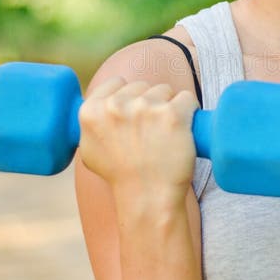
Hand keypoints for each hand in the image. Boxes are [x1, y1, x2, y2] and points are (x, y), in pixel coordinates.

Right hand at [79, 77, 197, 197]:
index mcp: (92, 110)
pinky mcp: (173, 114)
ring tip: (166, 133)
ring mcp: (145, 108)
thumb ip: (92, 123)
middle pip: (142, 85)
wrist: (148, 197)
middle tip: (151, 130)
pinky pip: (187, 98)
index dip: (128, 96)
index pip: (116, 82)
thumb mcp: (90, 149)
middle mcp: (116, 105)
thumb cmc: (121, 176)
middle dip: (149, 101)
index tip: (134, 113)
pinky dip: (189, 111)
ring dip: (169, 106)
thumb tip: (100, 104)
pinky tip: (184, 128)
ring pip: (165, 90)